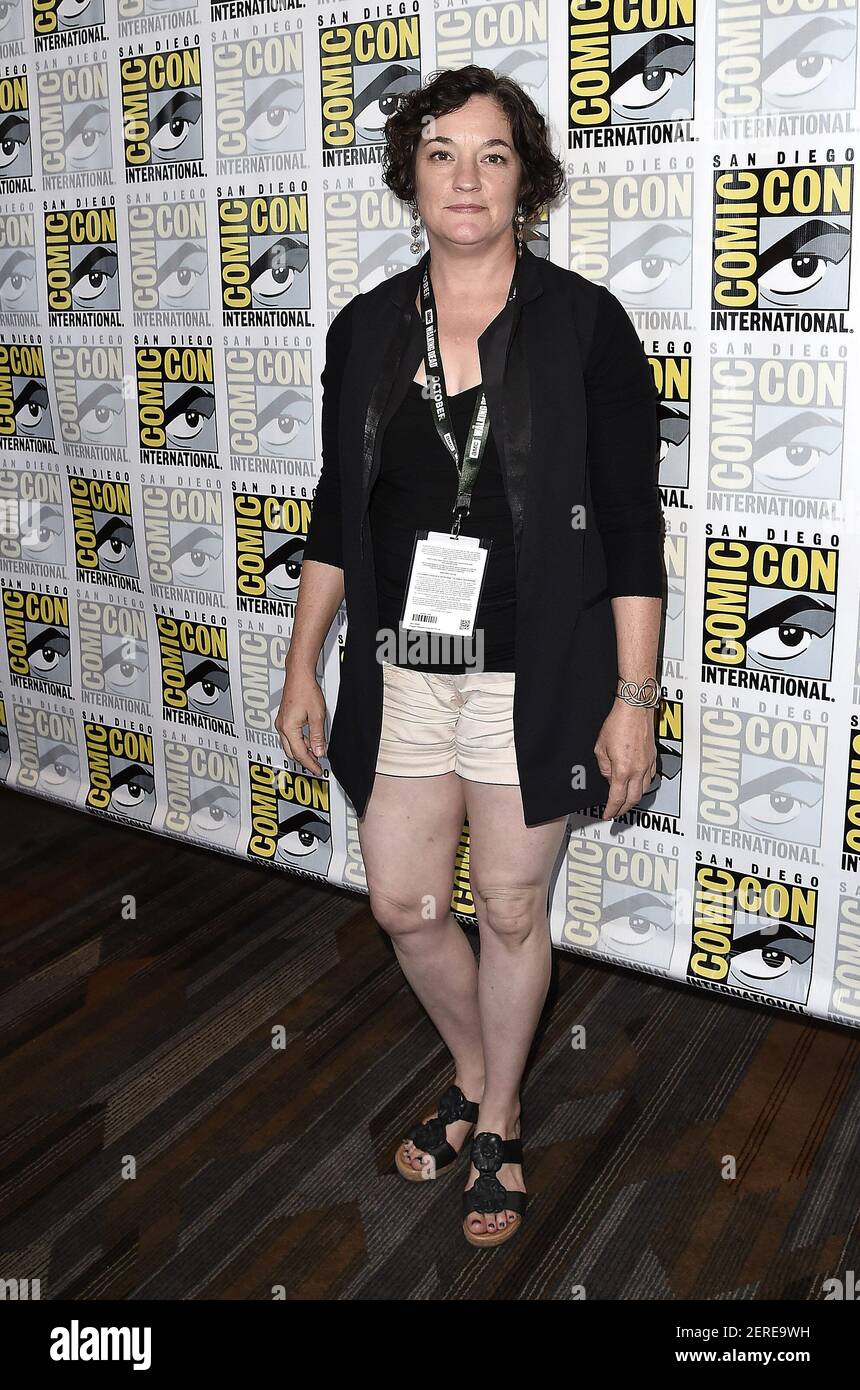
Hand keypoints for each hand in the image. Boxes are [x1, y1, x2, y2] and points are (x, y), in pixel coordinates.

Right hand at [274, 663, 327, 775]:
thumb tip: (319, 751)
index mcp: (288, 728)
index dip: (310, 764)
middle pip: (292, 752)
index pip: (300, 753)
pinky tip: (309, 742)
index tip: (317, 770)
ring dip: (302, 751)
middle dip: (304, 761)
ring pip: (290, 745)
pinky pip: (290, 737)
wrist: (298, 676)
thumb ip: (317, 736)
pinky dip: (300, 743)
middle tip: (316, 766)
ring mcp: (281, 723)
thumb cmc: (306, 691)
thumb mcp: (317, 716)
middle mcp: (282, 727)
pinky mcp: (284, 719)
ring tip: (315, 755)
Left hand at [594, 698, 657, 819]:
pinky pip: (650, 778)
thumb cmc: (618, 723)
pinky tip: (637, 785)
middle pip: (633, 799)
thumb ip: (604, 766)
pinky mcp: (653, 758)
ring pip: (644, 790)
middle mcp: (638, 770)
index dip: (612, 809)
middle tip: (616, 812)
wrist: (635, 709)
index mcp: (623, 770)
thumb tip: (608, 775)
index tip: (607, 814)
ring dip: (634, 799)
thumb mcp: (600, 747)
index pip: (617, 798)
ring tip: (625, 801)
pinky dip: (643, 786)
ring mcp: (648, 764)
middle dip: (624, 809)